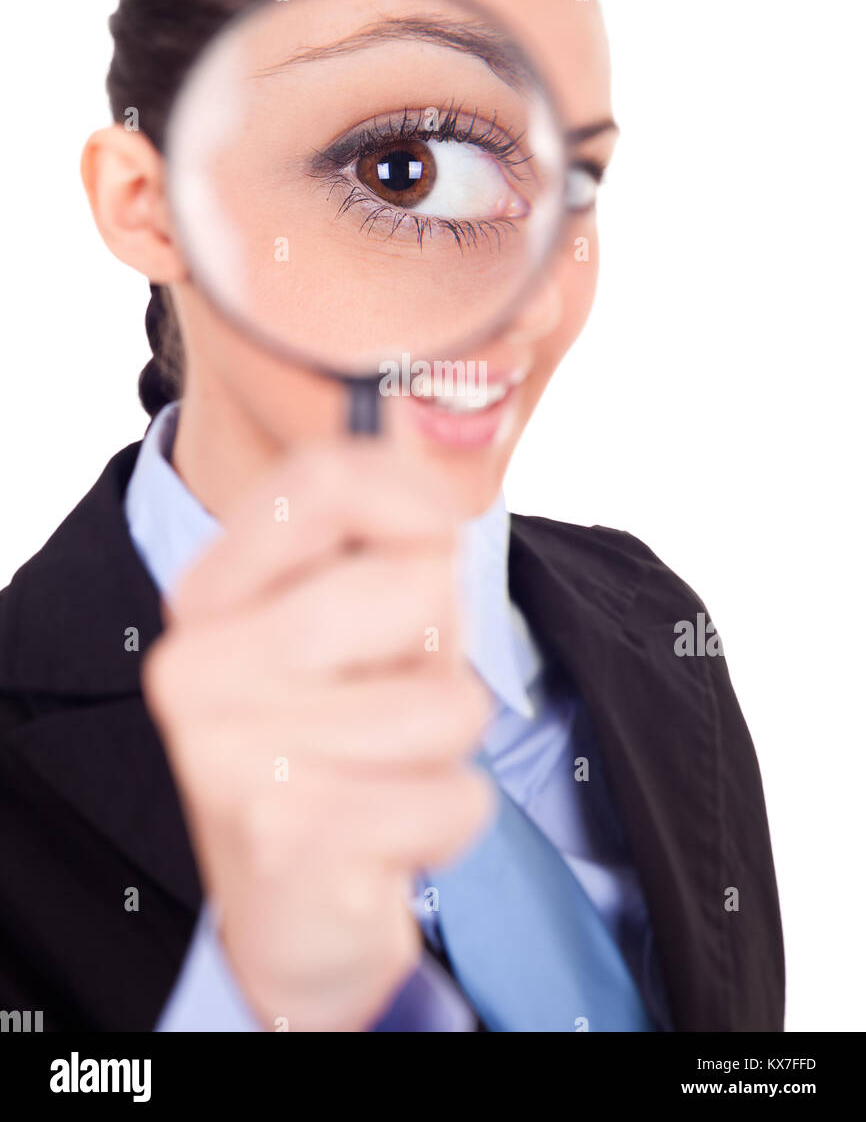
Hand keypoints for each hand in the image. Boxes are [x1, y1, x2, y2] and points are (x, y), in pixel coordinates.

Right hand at [141, 438, 495, 1031]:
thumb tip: (445, 442)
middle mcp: (198, 664)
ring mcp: (229, 751)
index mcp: (208, 598)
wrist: (290, 910)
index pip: (325, 480)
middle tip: (387, 695)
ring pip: (449, 703)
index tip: (439, 531)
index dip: (414, 490)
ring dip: (445, 748)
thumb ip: (380, 547)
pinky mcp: (285, 835)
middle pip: (414, 587)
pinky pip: (454, 798)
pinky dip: (446, 821)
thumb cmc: (329, 748)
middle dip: (440, 649)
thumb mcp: (340, 634)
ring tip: (381, 771)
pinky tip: (384, 835)